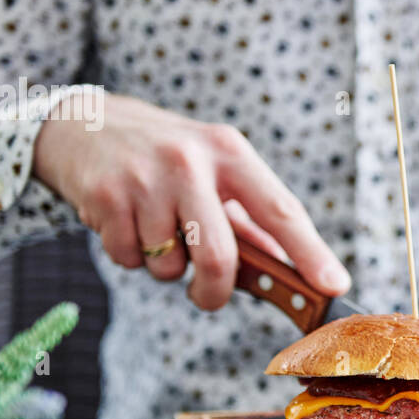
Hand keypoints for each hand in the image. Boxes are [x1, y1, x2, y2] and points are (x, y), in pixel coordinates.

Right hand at [32, 92, 350, 310]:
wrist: (84, 122)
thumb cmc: (165, 156)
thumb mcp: (214, 168)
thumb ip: (249, 219)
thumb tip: (289, 272)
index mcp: (230, 152)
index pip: (280, 209)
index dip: (310, 252)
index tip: (334, 286)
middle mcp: (190, 161)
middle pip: (219, 256)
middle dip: (215, 291)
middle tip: (208, 295)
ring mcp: (145, 179)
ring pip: (168, 266)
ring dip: (165, 266)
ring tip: (155, 228)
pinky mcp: (105, 197)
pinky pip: (129, 260)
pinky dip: (131, 256)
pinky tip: (127, 222)